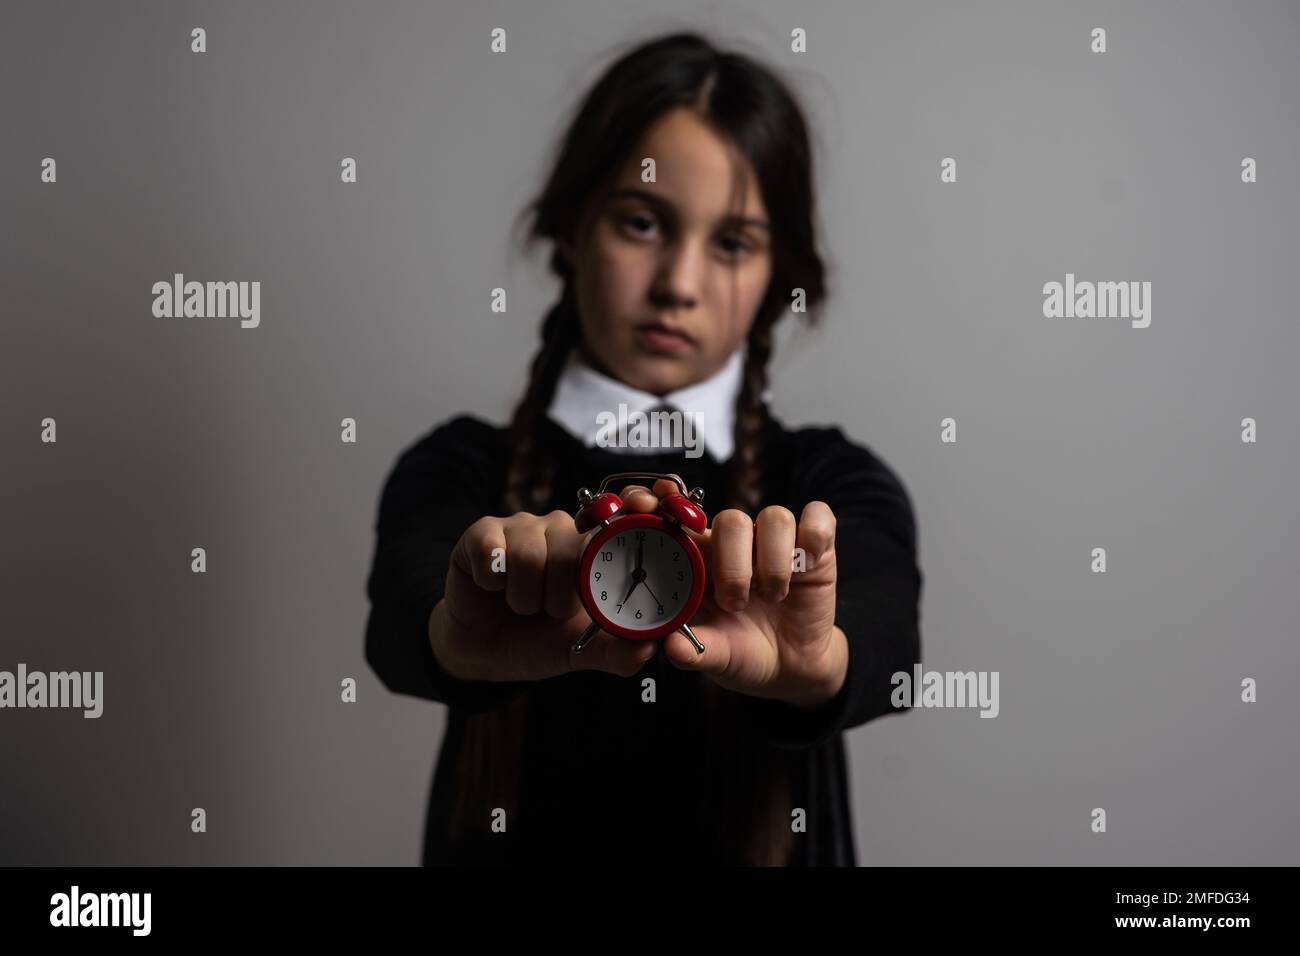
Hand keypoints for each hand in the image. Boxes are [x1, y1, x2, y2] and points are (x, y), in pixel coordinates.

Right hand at [428, 484, 661, 682]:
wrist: (483, 652)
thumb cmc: (537, 642)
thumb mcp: (580, 650)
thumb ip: (616, 651)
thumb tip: (649, 647)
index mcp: (591, 550)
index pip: (615, 528)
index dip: (625, 520)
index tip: (628, 538)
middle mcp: (560, 529)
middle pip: (569, 549)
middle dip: (556, 598)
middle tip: (547, 611)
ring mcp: (521, 526)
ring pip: (529, 555)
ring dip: (522, 597)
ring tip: (519, 605)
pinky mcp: (482, 533)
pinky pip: (491, 549)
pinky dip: (491, 580)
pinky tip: (491, 587)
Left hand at [639, 479, 847, 709]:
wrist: (789, 668)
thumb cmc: (741, 653)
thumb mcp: (715, 657)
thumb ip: (694, 651)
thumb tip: (671, 646)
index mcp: (702, 560)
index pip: (684, 517)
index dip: (670, 505)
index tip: (654, 508)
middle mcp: (738, 545)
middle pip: (732, 520)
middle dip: (734, 566)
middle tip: (736, 605)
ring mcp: (776, 543)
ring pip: (775, 518)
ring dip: (774, 563)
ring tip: (773, 598)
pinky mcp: (815, 548)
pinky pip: (818, 517)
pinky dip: (814, 536)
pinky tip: (808, 564)